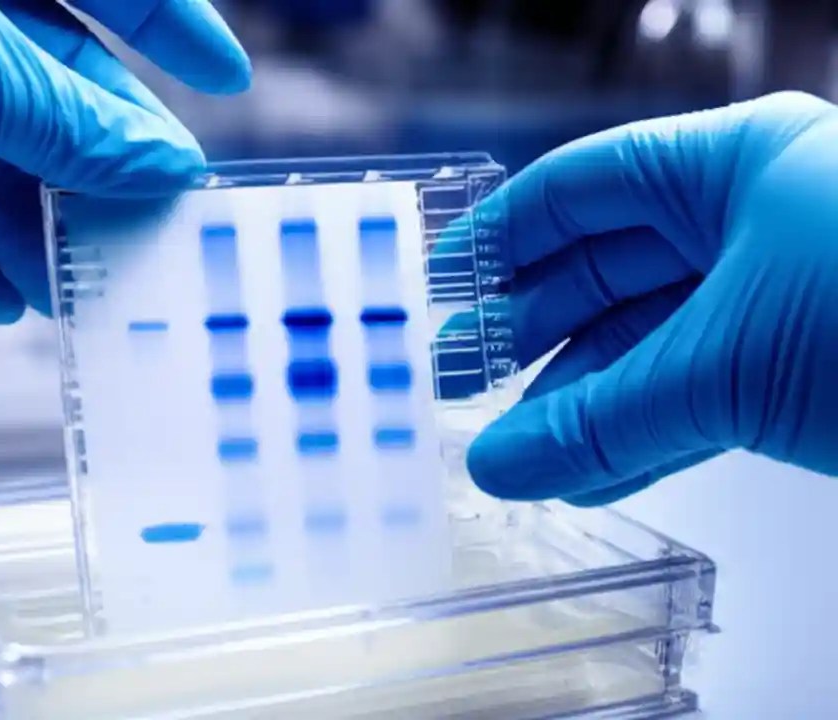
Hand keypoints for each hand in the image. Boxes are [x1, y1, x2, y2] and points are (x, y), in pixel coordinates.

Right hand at [466, 91, 837, 505]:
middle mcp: (752, 219)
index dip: (499, 242)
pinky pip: (698, 396)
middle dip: (531, 335)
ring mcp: (780, 295)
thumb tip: (499, 460)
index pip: (580, 192)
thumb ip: (601, 418)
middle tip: (460, 385)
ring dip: (580, 401)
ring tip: (513, 449)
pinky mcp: (805, 369)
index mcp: (732, 165)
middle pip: (605, 272)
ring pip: (649, 345)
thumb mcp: (728, 362)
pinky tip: (587, 471)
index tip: (439, 290)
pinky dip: (640, 435)